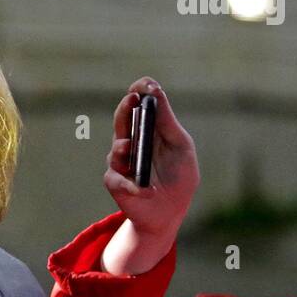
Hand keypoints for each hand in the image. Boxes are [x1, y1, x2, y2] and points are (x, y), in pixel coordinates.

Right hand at [100, 78, 199, 274]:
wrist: (169, 212)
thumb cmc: (179, 177)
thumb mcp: (180, 145)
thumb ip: (167, 121)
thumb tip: (156, 92)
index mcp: (150, 130)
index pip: (140, 105)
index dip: (140, 91)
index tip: (143, 84)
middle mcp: (132, 141)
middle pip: (122, 119)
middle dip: (125, 108)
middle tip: (132, 99)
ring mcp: (121, 161)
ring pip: (116, 147)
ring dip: (123, 147)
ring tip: (129, 149)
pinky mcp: (115, 181)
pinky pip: (116, 176)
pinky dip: (130, 184)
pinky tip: (142, 189)